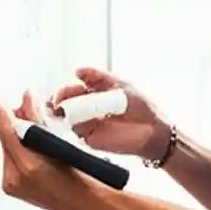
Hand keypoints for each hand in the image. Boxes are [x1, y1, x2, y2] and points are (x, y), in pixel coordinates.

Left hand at [0, 91, 91, 209]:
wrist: (85, 203)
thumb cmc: (82, 177)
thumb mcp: (61, 142)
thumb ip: (38, 120)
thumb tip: (26, 100)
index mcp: (29, 166)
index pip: (7, 132)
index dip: (2, 115)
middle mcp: (15, 179)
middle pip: (5, 140)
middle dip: (14, 125)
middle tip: (25, 112)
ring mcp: (12, 186)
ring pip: (8, 149)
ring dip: (17, 138)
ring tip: (34, 134)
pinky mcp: (12, 188)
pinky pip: (10, 161)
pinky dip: (19, 152)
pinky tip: (32, 150)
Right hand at [48, 67, 169, 161]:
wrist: (154, 132)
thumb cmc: (143, 107)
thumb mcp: (122, 85)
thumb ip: (99, 77)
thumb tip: (78, 71)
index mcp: (95, 94)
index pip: (73, 90)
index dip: (64, 91)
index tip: (61, 92)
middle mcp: (88, 109)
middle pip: (65, 103)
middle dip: (58, 101)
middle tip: (56, 102)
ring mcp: (88, 124)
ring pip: (66, 117)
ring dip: (61, 113)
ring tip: (60, 111)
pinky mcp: (90, 139)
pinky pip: (75, 131)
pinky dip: (70, 126)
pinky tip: (70, 121)